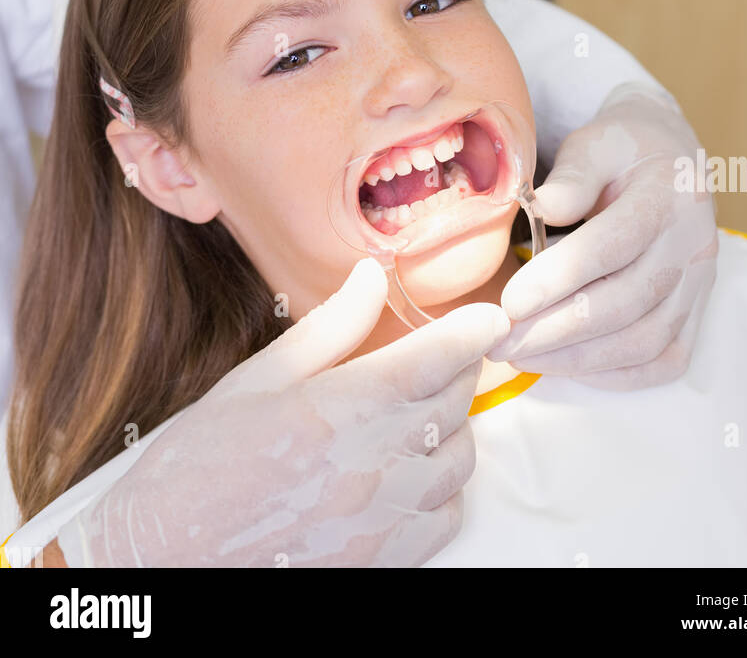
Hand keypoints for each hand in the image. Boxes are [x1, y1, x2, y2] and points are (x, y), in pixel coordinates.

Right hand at [56, 260, 509, 566]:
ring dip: (451, 426)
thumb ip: (330, 328)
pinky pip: (448, 516)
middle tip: (432, 355)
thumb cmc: (200, 465)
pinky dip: (443, 487)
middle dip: (454, 369)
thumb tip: (371, 276)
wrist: (165, 560)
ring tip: (414, 412)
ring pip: (460, 459)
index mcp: (341, 408)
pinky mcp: (384, 561)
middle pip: (455, 401)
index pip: (437, 359)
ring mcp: (384, 520)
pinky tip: (408, 470)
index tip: (490, 316)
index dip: (472, 331)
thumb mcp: (257, 380)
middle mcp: (375, 465)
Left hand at [489, 83, 717, 387]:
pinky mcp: (698, 308)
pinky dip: (620, 374)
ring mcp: (700, 281)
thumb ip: (572, 175)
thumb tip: (543, 206)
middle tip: (502, 341)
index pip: (613, 246)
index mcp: (667, 195)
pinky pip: (668, 358)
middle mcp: (692, 244)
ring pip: (647, 339)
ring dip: (581, 358)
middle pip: (627, 302)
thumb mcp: (595, 144)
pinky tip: (572, 367)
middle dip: (558, 329)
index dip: (560, 279)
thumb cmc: (622, 149)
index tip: (510, 303)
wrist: (672, 155)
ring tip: (524, 356)